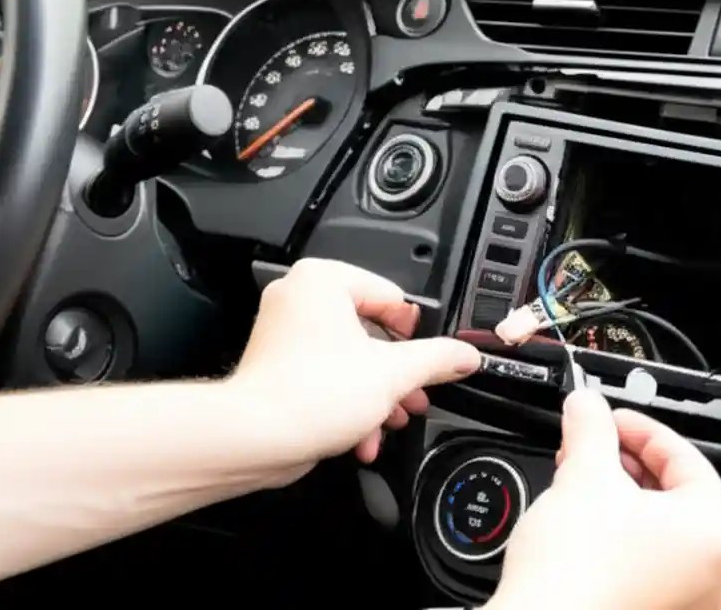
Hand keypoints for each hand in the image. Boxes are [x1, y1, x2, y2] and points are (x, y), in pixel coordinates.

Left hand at [230, 258, 479, 470]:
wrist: (256, 440)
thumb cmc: (308, 395)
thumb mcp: (394, 373)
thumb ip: (437, 359)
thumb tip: (464, 354)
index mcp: (323, 281)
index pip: (392, 297)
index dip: (414, 335)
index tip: (425, 361)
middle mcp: (300, 299)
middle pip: (373, 332)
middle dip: (397, 374)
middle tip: (414, 394)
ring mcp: (286, 332)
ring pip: (353, 359)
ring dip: (378, 395)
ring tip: (392, 419)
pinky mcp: (280, 366)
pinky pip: (329, 376)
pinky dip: (350, 404)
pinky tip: (364, 435)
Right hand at [487, 390, 720, 609]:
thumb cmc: (576, 578)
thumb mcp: (584, 477)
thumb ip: (592, 428)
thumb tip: (588, 406)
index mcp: (718, 534)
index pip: (685, 458)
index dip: (639, 429)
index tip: (610, 419)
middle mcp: (716, 575)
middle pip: (674, 495)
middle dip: (625, 464)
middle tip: (590, 447)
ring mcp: (689, 603)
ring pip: (659, 531)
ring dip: (619, 499)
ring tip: (579, 483)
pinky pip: (648, 565)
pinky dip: (621, 539)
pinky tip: (586, 525)